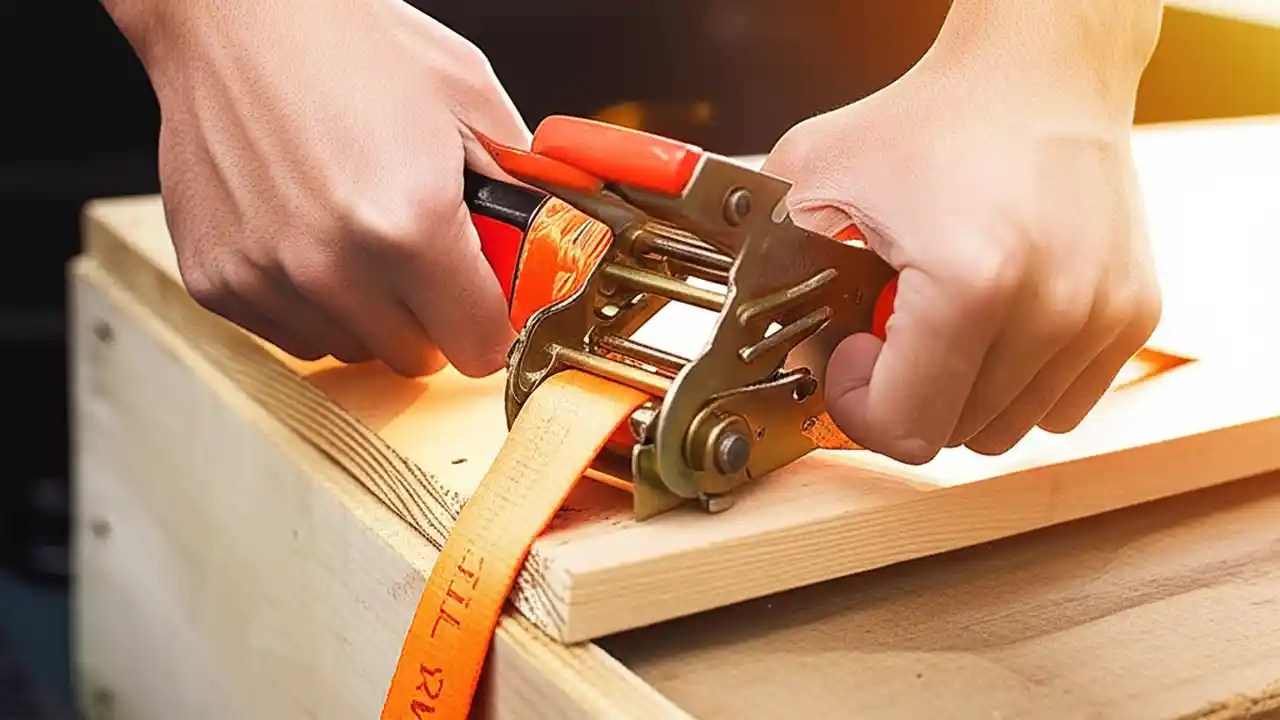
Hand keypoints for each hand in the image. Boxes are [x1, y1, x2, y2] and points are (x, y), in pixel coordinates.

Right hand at [134, 0, 528, 375]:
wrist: (232, 13)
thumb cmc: (347, 40)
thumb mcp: (469, 99)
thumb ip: (521, 188)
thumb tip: (548, 246)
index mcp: (411, 226)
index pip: (479, 349)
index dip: (491, 323)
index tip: (486, 301)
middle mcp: (334, 266)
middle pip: (416, 357)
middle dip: (433, 316)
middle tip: (425, 256)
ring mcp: (267, 278)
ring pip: (351, 349)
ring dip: (369, 312)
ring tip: (360, 234)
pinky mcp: (215, 279)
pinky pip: (289, 331)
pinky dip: (309, 301)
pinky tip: (308, 235)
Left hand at [762, 59, 1161, 463]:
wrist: (1038, 70)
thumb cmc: (932, 119)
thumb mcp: (815, 175)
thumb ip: (770, 263)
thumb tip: (769, 343)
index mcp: (969, 284)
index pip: (905, 429)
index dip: (859, 404)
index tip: (855, 353)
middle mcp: (1050, 309)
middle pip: (953, 433)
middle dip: (905, 395)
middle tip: (891, 332)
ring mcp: (1100, 317)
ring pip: (1007, 428)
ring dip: (961, 394)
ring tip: (942, 322)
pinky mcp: (1132, 315)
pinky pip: (1061, 406)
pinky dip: (1018, 385)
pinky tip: (994, 326)